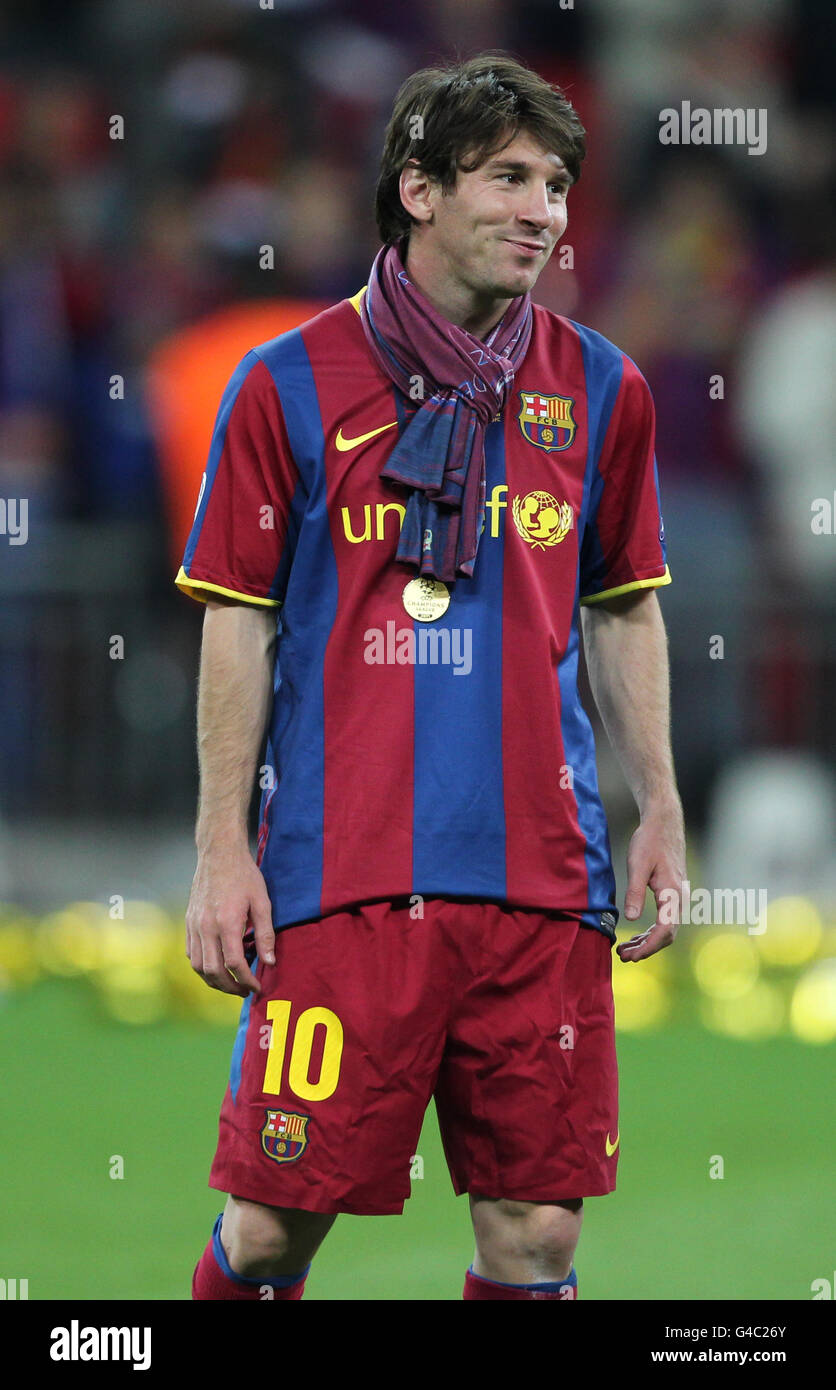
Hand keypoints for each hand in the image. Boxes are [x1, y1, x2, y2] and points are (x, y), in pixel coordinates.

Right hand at [186, 842, 275, 996]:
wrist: (219, 853)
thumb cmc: (244, 876)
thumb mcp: (262, 902)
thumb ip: (266, 934)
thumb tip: (270, 962)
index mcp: (227, 922)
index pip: (235, 964)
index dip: (247, 981)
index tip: (257, 987)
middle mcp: (206, 927)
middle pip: (213, 971)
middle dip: (230, 988)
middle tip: (244, 991)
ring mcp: (194, 925)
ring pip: (198, 966)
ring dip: (214, 981)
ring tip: (231, 984)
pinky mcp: (188, 922)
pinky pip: (191, 953)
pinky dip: (202, 966)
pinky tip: (216, 966)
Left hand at [616, 803, 685, 962]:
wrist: (664, 822)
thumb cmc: (650, 840)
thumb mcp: (638, 865)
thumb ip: (635, 892)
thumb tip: (632, 920)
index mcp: (672, 893)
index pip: (665, 930)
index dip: (649, 946)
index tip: (631, 956)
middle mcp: (679, 898)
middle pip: (667, 934)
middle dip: (646, 949)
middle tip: (623, 957)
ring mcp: (677, 896)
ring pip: (666, 928)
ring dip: (647, 941)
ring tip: (625, 950)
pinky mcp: (672, 894)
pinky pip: (664, 919)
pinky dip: (650, 931)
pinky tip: (636, 934)